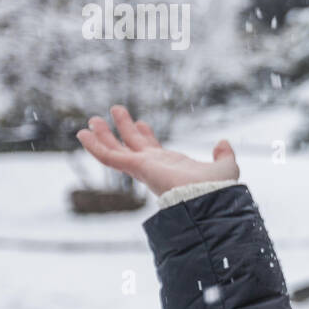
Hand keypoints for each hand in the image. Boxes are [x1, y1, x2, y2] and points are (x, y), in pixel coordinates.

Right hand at [74, 104, 238, 196]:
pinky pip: (109, 157)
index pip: (154, 149)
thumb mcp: (225, 165)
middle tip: (116, 110)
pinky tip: (83, 134)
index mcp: (171, 166)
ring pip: (117, 149)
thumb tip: (223, 143)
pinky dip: (95, 146)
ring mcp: (143, 167)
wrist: (208, 197)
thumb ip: (224, 154)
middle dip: (124, 128)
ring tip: (93, 119)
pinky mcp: (136, 168)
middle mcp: (154, 166)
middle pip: (133, 144)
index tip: (142, 122)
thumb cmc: (216, 188)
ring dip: (104, 135)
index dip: (147, 135)